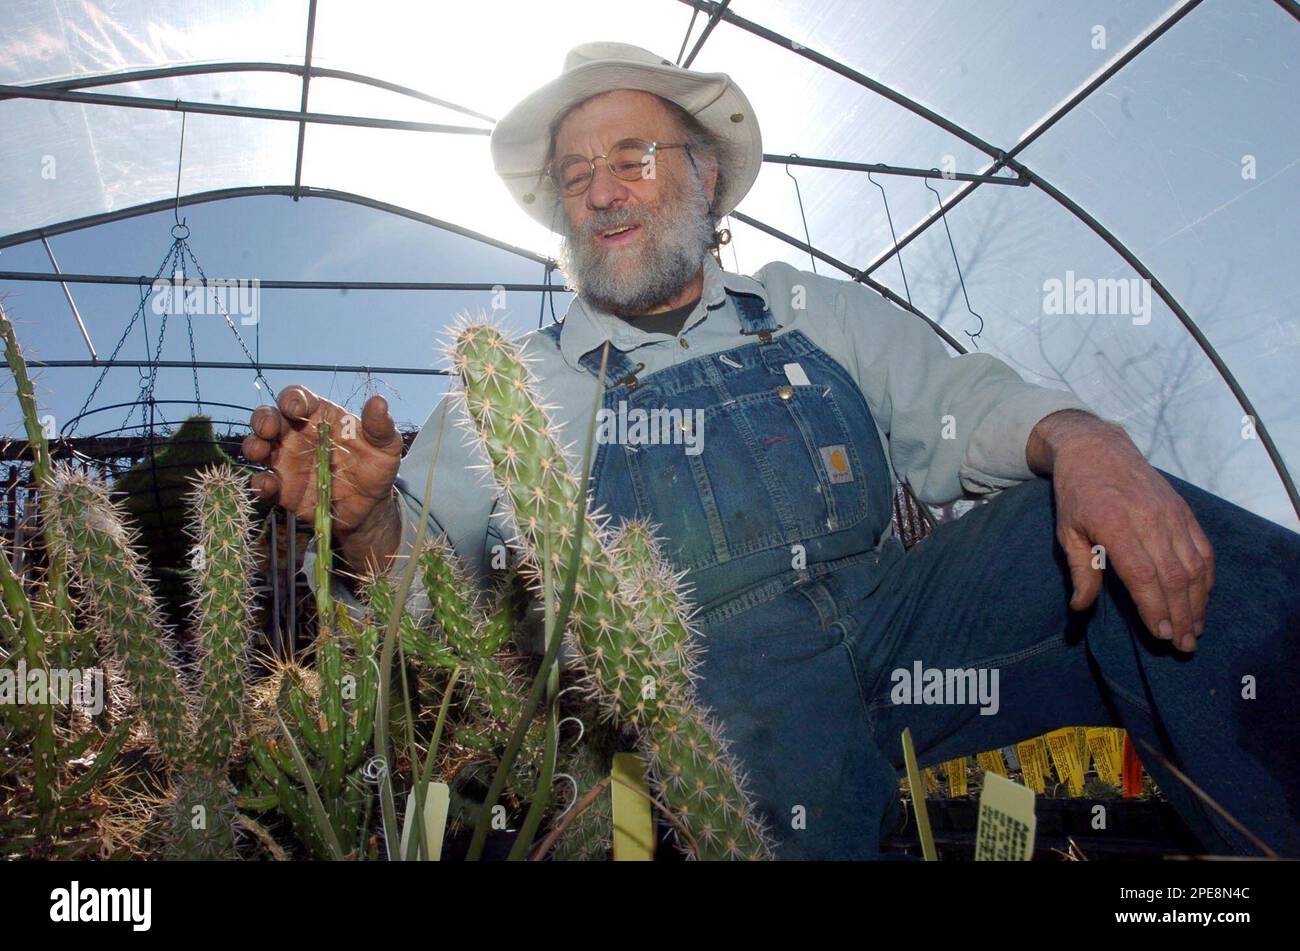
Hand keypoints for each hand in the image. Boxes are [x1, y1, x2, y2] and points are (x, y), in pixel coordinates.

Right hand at [242, 386, 403, 569]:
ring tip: (259, 452)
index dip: (292, 398)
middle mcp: (296, 434)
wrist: (370, 506)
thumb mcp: (385, 446)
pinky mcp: (282, 487)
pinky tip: (269, 486)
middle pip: (269, 417)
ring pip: (258, 445)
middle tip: (268, 429)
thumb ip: (379, 426)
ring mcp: (286, 460)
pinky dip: (260, 483)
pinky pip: (263, 482)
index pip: (298, 397)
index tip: (295, 407)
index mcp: (319, 416)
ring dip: (254, 446)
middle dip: (263, 419)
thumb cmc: (375, 468)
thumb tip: (378, 401)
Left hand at [1033, 416, 1214, 652]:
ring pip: (1194, 566)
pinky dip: (1206, 577)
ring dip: (1198, 602)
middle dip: (1181, 615)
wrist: (1097, 449)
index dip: (1156, 608)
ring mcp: (1171, 514)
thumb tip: (1081, 607)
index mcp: (1116, 526)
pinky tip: (1202, 599)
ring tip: (1195, 630)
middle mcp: (1150, 520)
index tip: (1161, 635)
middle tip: (1183, 645)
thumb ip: (1079, 570)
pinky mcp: (1184, 510)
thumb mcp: (1066, 531)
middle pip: (1174, 577)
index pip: (1144, 576)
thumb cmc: (1076, 494)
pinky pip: (1203, 548)